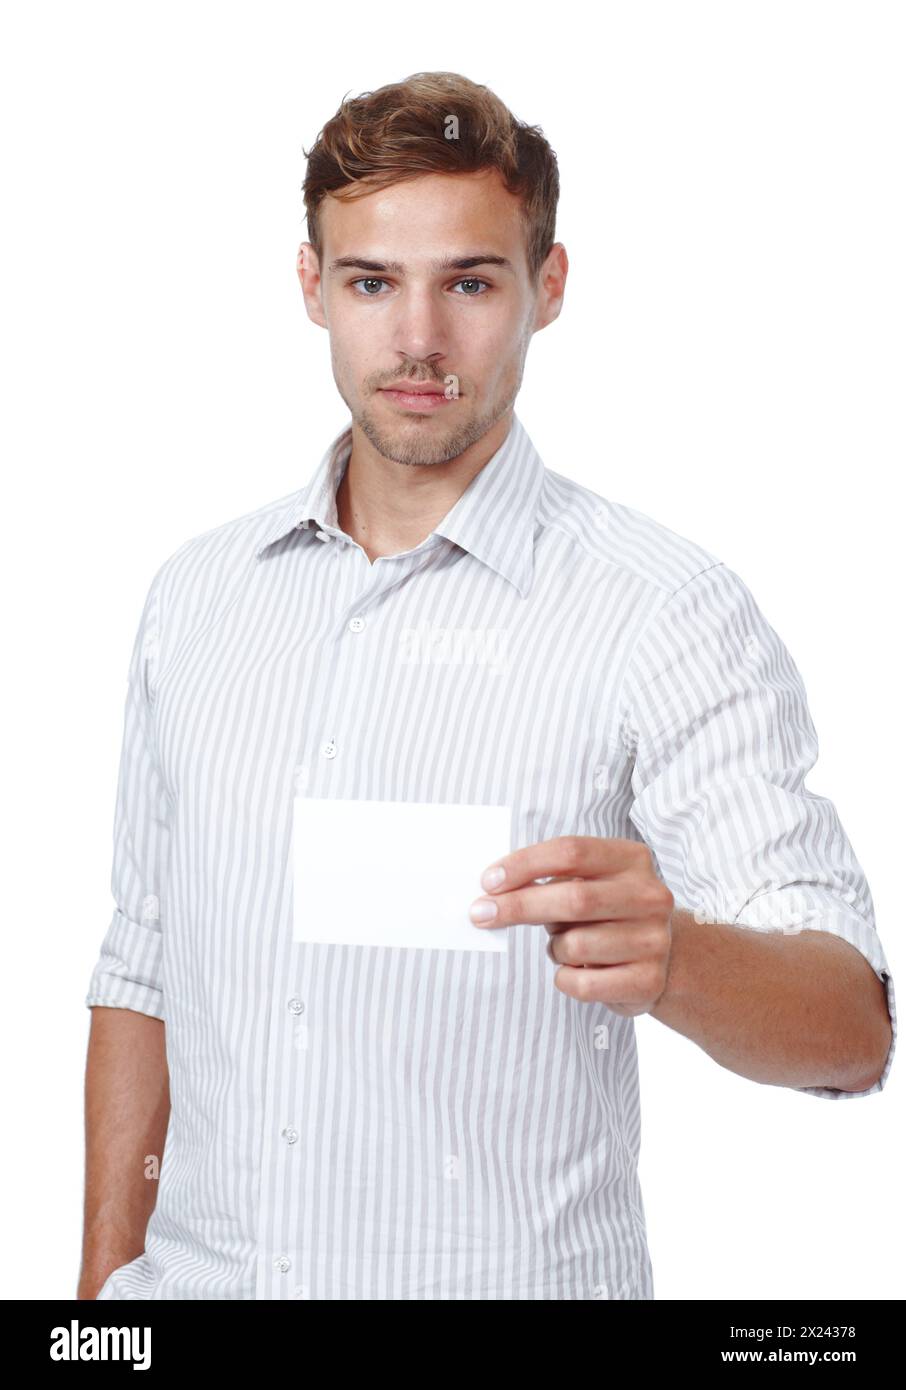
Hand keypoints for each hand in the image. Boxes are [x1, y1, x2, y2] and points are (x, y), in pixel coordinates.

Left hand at [469, 835, 673, 1013]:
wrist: (663, 957)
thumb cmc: (608, 913)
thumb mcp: (589, 882)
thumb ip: (551, 880)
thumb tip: (494, 891)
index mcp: (631, 859)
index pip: (571, 852)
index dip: (525, 864)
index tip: (488, 882)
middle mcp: (649, 895)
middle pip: (572, 896)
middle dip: (519, 906)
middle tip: (481, 913)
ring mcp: (653, 939)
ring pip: (575, 944)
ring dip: (553, 947)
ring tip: (564, 946)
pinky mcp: (648, 980)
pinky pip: (583, 982)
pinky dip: (565, 978)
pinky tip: (576, 969)